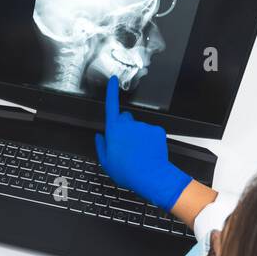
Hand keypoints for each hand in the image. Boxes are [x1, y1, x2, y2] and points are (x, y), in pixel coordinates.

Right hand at [94, 75, 191, 210]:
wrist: (150, 175)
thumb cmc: (127, 171)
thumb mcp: (106, 162)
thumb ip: (101, 146)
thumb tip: (99, 136)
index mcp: (114, 130)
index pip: (111, 106)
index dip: (111, 92)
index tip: (113, 80)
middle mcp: (129, 124)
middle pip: (125, 118)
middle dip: (125, 126)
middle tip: (126, 143)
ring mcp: (144, 126)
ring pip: (139, 127)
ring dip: (138, 136)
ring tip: (139, 152)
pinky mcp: (157, 130)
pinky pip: (152, 132)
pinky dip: (150, 139)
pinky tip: (148, 151)